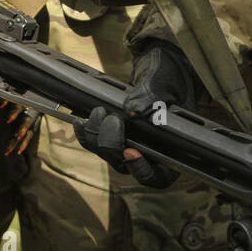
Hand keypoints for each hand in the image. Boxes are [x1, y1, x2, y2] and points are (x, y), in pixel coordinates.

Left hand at [73, 43, 197, 189]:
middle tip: (112, 119)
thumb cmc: (168, 81)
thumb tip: (132, 111)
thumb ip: (152, 98)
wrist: (155, 73)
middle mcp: (148, 156)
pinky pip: (95, 144)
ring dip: (97, 137)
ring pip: (107, 155)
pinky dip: (86, 134)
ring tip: (98, 113)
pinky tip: (80, 122)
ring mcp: (128, 148)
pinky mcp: (113, 138)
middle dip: (112, 144)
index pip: (156, 177)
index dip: (141, 169)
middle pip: (124, 165)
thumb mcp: (164, 85)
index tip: (130, 151)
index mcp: (170, 153)